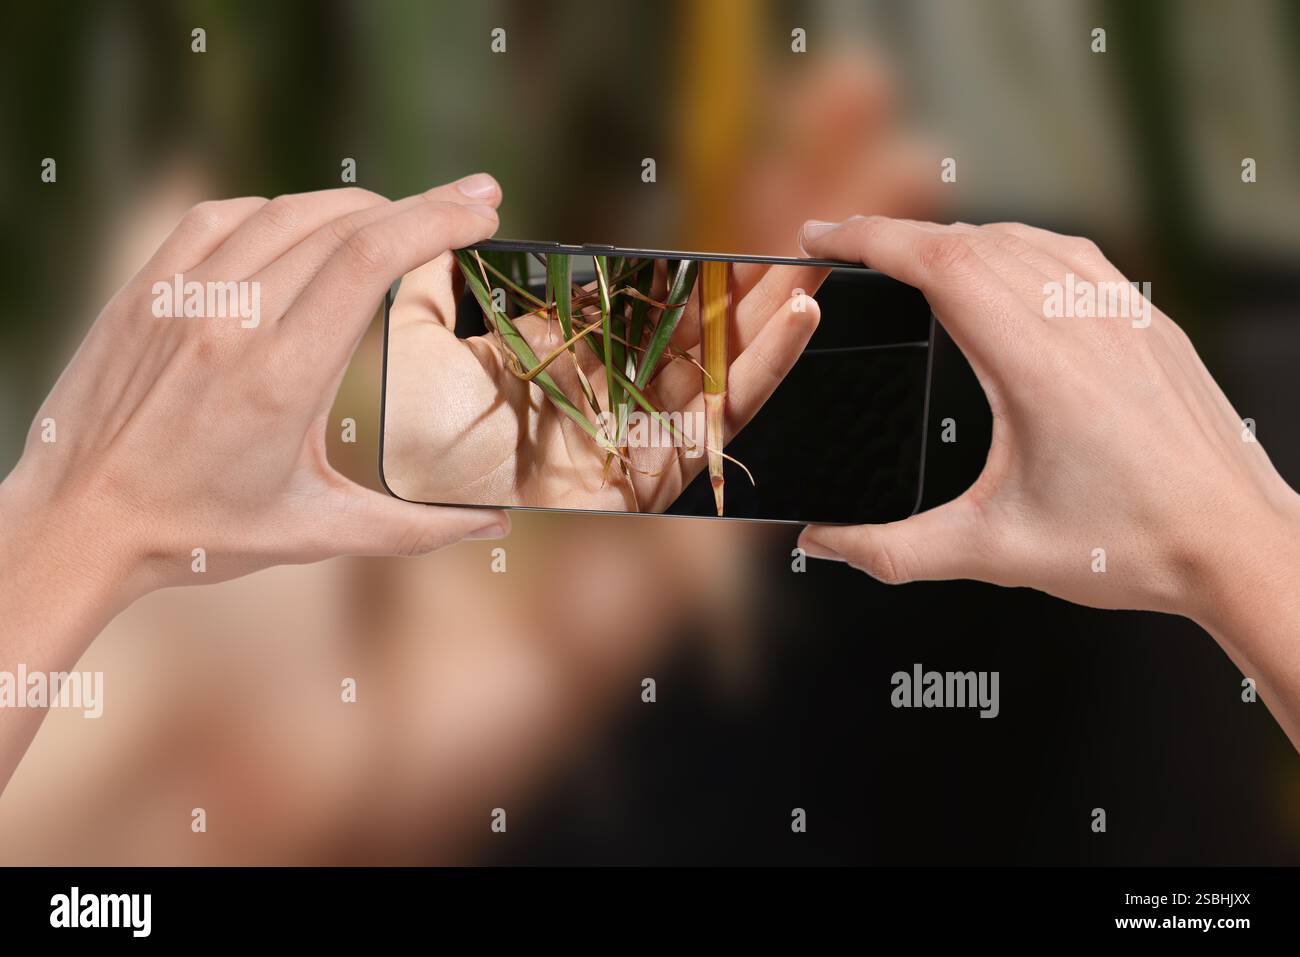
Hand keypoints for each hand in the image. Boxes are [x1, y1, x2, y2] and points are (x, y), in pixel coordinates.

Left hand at [0, 176, 515, 786]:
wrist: (77, 524)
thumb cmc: (198, 534)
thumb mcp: (316, 534)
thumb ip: (415, 527)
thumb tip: (494, 525)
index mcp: (281, 380)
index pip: (369, 261)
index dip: (434, 220)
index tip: (482, 209)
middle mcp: (230, 324)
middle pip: (341, 225)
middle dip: (419, 206)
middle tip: (471, 202)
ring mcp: (181, 299)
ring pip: (284, 212)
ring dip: (353, 205)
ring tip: (398, 216)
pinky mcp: (145, 291)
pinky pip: (219, 217)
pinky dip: (276, 210)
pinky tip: (304, 226)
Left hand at [383, 256, 827, 511]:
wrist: (422, 493)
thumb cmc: (413, 427)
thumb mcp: (424, 335)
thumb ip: (437, 277)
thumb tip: (462, 212)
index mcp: (577, 369)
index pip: (655, 316)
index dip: (699, 279)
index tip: (734, 244)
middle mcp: (618, 401)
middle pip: (704, 342)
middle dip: (753, 299)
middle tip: (800, 252)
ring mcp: (643, 435)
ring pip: (727, 372)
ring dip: (775, 325)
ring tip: (814, 278)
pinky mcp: (660, 470)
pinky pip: (723, 419)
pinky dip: (767, 369)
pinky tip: (799, 321)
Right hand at [795, 216, 1299, 747]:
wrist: (1238, 546)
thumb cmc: (1132, 545)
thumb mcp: (994, 553)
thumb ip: (892, 550)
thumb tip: (820, 544)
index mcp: (1040, 365)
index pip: (941, 263)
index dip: (871, 238)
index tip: (822, 234)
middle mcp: (1084, 321)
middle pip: (972, 239)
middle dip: (897, 235)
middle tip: (844, 249)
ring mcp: (1123, 313)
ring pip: (1023, 237)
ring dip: (955, 236)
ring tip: (907, 257)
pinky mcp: (1149, 322)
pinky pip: (1071, 254)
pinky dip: (1016, 244)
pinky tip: (1000, 267)